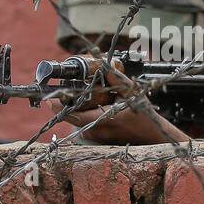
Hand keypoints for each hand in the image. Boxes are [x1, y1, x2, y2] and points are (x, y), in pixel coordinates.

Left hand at [49, 57, 189, 144]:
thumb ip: (116, 79)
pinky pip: (85, 125)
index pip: (72, 115)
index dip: (58, 107)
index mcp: (101, 119)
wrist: (152, 134)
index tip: (50, 98)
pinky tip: (93, 106)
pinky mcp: (98, 139)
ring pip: (78, 121)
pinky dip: (84, 114)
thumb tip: (104, 64)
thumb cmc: (143, 114)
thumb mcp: (132, 93)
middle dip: (67, 104)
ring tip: (80, 97)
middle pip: (71, 117)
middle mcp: (95, 131)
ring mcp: (95, 137)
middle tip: (64, 92)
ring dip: (76, 109)